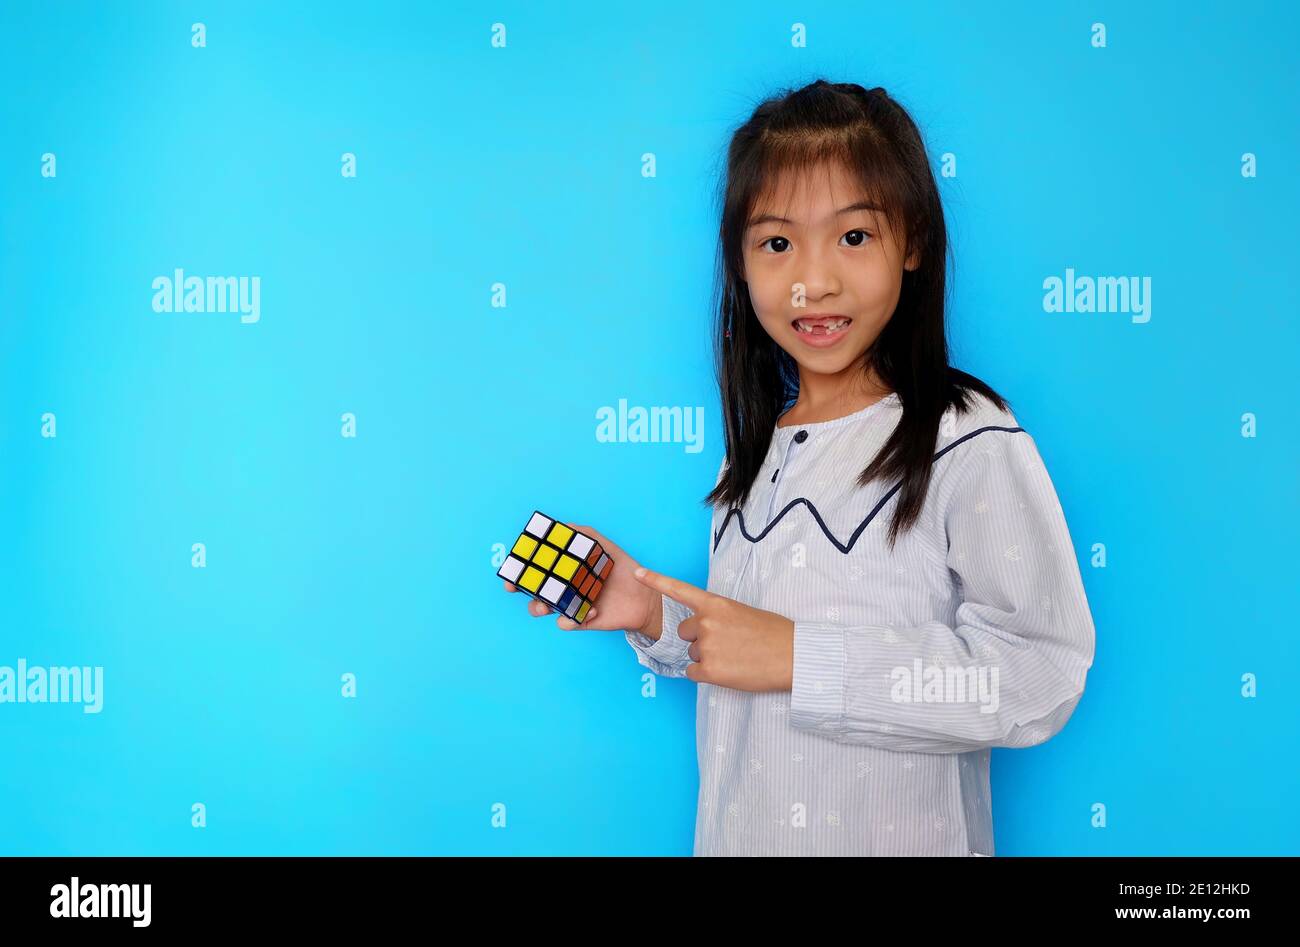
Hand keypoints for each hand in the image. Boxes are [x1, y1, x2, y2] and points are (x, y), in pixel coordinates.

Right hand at [502, 523, 660, 635]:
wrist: (645, 595)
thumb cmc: (623, 570)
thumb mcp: (605, 547)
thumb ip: (585, 535)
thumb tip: (563, 526)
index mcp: (566, 569)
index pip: (538, 568)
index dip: (521, 568)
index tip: (512, 568)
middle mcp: (565, 587)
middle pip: (533, 588)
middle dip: (521, 588)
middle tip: (515, 587)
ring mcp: (571, 604)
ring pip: (543, 608)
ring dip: (538, 607)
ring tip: (547, 606)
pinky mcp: (581, 621)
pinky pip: (567, 623)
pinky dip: (574, 618)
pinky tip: (593, 610)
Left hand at [631, 566, 794, 690]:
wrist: (793, 656)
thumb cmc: (773, 634)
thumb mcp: (742, 612)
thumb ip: (718, 616)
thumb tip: (704, 631)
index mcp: (715, 604)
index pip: (679, 590)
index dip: (655, 581)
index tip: (637, 573)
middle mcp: (706, 622)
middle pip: (685, 633)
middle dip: (700, 639)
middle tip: (729, 643)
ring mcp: (705, 647)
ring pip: (692, 654)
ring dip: (708, 658)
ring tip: (736, 657)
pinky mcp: (708, 670)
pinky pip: (693, 673)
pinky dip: (707, 675)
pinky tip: (729, 671)